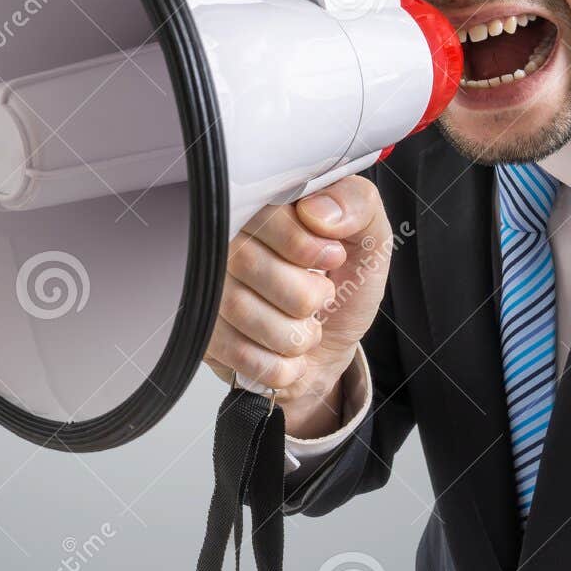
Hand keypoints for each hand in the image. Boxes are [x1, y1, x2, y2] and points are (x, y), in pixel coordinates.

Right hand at [202, 175, 391, 437]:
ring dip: (294, 334)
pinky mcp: (202, 334)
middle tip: (322, 297)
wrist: (329, 346)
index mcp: (262, 206)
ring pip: (240, 310)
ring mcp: (206, 289)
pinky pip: (236, 353)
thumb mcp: (368, 237)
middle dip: (305, 295)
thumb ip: (358, 205)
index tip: (332, 257)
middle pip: (246, 261)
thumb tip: (319, 212)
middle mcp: (222, 241)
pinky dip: (279, 365)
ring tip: (306, 328)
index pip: (261, 212)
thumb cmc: (343, 284)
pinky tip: (287, 354)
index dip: (303, 243)